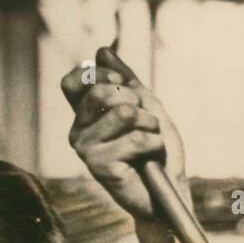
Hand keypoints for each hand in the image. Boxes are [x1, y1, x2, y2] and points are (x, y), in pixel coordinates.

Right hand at [62, 46, 186, 222]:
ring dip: (150, 124)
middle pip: (101, 92)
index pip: (75, 80)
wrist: (168, 191)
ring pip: (123, 113)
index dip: (101, 76)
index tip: (126, 88)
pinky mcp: (99, 168)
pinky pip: (135, 139)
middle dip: (137, 102)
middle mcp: (78, 132)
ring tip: (153, 142)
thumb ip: (124, 80)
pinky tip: (152, 160)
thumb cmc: (157, 151)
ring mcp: (86, 151)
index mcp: (84, 117)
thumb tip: (102, 51)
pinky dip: (155, 145)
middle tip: (147, 124)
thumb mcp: (145, 106)